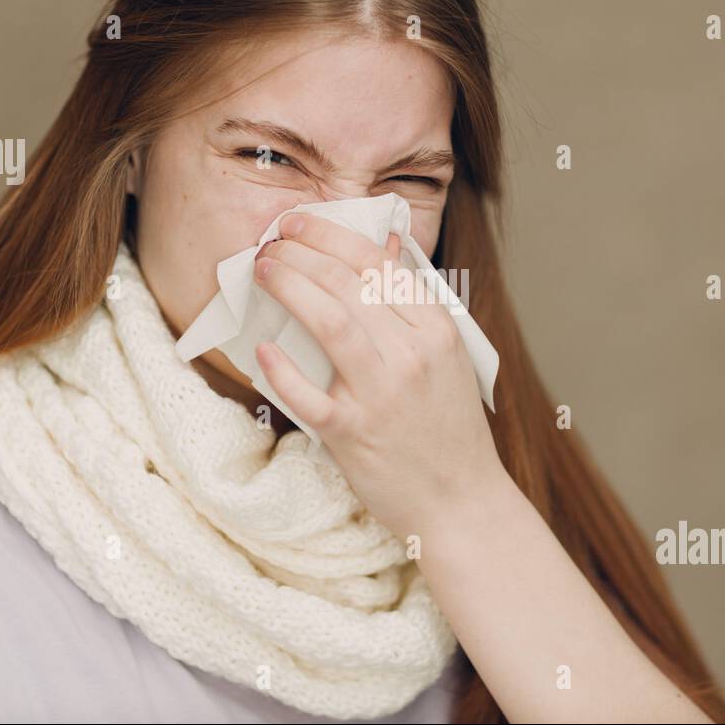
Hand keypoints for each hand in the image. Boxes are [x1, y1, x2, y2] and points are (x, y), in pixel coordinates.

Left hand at [251, 211, 502, 536]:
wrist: (460, 500)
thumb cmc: (448, 426)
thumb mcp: (446, 354)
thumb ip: (414, 300)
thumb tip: (388, 246)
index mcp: (436, 329)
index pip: (378, 264)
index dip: (332, 236)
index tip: (300, 224)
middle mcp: (412, 355)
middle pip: (348, 284)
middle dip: (302, 253)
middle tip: (273, 243)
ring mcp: (382, 394)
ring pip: (330, 322)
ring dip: (290, 288)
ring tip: (264, 270)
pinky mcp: (353, 434)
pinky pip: (309, 395)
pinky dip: (283, 371)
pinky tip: (264, 349)